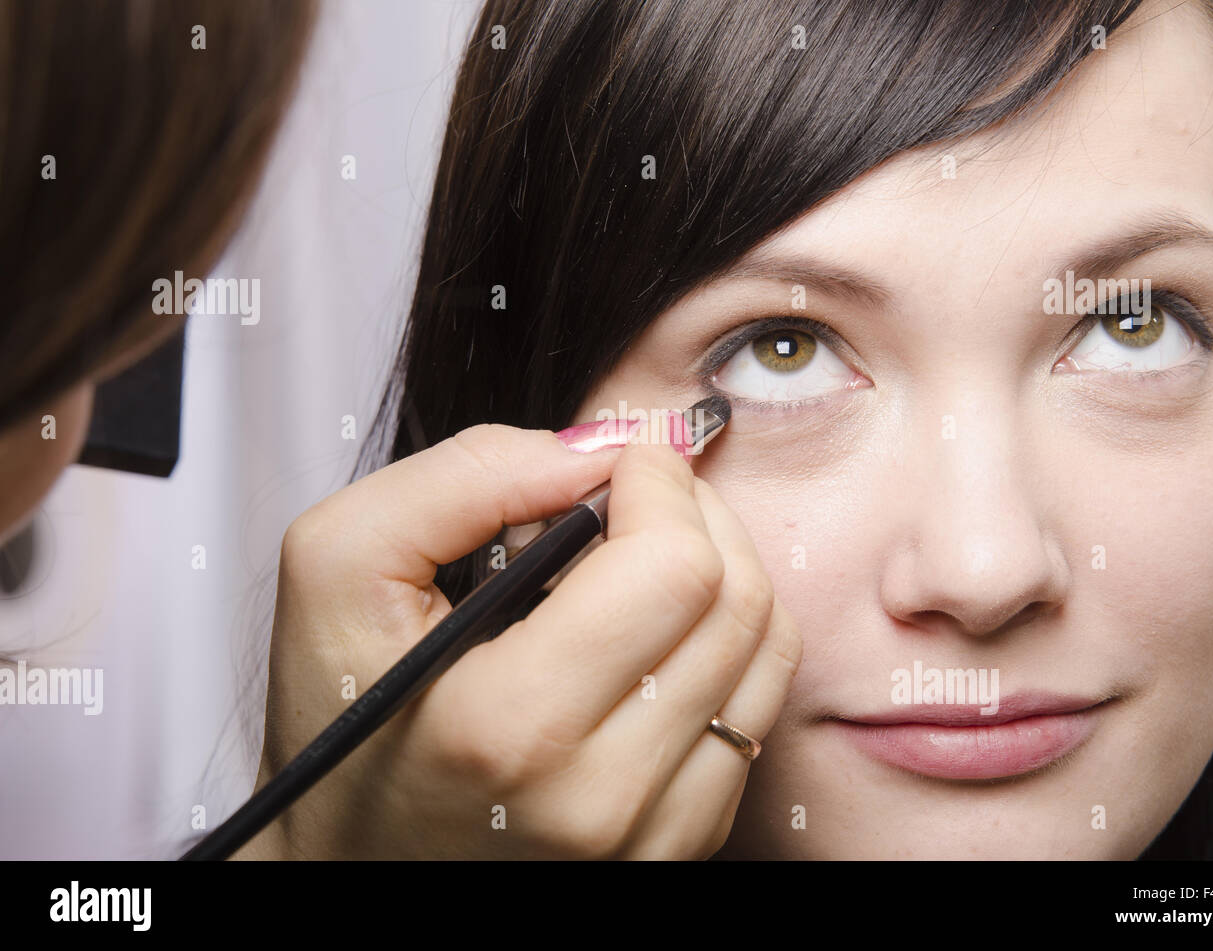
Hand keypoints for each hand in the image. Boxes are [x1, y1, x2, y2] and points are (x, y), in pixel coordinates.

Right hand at [235, 423, 800, 858]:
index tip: (621, 462)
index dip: (660, 484)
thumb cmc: (341, 715)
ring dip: (721, 572)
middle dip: (697, 515)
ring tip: (643, 559)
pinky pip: (755, 712)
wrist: (354, 854)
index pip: (675, 569)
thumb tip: (597, 450)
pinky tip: (652, 634)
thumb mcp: (340, 565)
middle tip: (636, 498)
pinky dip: (723, 645)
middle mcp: (600, 800)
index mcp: (512, 728)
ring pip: (766, 652)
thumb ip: (464, 479)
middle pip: (736, 604)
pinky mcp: (680, 849)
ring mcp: (651, 838)